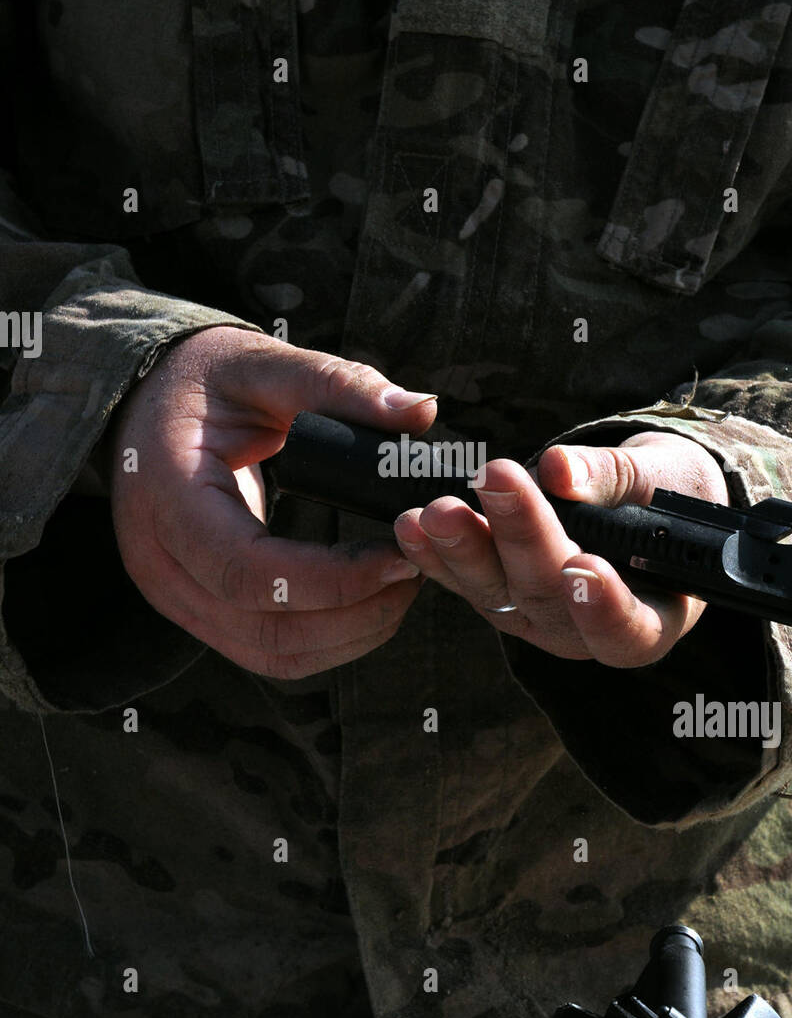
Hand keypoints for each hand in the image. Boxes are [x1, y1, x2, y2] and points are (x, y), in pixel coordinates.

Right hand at [109, 326, 437, 678]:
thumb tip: (421, 411)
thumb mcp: (261, 364)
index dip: (332, 579)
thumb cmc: (204, 382)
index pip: (247, 570)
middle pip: (264, 628)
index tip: (401, 556)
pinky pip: (269, 651)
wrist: (144, 406)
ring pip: (272, 653)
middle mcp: (159, 562)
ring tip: (404, 585)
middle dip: (355, 614)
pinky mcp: (199, 611)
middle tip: (417, 571)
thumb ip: (336, 385)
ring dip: (350, 635)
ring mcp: (175, 596)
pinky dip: (329, 640)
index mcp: (166, 495)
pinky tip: (372, 602)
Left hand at [392, 432, 728, 667]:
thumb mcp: (663, 479)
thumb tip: (559, 469)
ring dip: (462, 550)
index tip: (582, 566)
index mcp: (650, 619)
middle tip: (495, 481)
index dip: (603, 606)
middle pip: (548, 598)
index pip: (626, 630)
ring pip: (495, 594)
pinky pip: (462, 579)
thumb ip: (614, 479)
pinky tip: (410, 526)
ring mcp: (533, 617)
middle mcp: (584, 631)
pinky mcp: (495, 594)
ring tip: (438, 510)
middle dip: (518, 538)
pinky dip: (434, 553)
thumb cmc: (669, 496)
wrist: (641, 498)